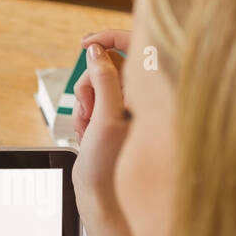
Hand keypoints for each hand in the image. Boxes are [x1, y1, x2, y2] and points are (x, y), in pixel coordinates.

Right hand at [72, 31, 129, 217]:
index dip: (108, 40)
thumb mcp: (105, 117)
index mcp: (151, 95)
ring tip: (86, 127)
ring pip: (97, 83)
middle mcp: (143, 98)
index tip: (85, 44)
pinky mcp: (114, 117)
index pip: (134, 48)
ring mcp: (128, 108)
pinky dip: (84, 113)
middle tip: (87, 108)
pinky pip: (93, 100)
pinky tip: (86, 133)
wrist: (101, 195)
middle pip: (108, 65)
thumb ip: (104, 79)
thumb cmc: (109, 164)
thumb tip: (97, 50)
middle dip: (90, 84)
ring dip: (84, 102)